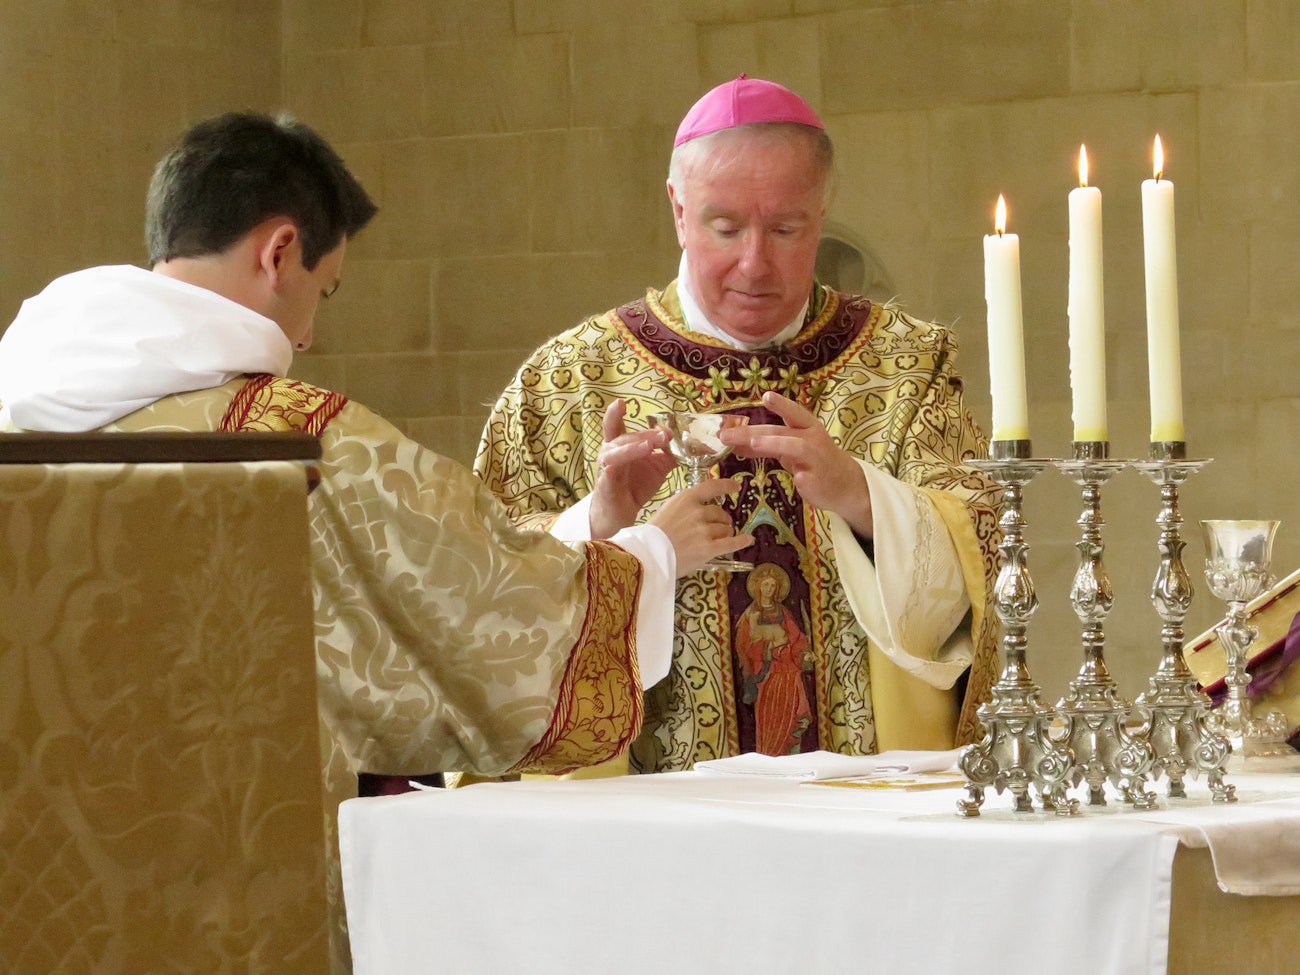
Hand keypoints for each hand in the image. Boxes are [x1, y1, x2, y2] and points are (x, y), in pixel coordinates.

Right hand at [587, 399, 675, 538]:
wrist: (621, 515)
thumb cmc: (635, 487)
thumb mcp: (657, 467)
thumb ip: (672, 453)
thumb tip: (697, 444)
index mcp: (621, 446)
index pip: (616, 426)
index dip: (615, 414)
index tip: (621, 402)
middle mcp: (610, 455)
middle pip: (622, 438)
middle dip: (643, 435)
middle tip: (663, 435)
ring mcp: (606, 471)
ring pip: (614, 455)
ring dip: (630, 449)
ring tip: (647, 446)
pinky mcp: (605, 489)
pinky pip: (606, 479)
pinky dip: (609, 473)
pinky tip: (614, 469)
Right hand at [648, 477, 754, 575]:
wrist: (647, 556)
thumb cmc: (653, 534)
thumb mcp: (668, 509)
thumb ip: (686, 506)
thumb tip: (705, 509)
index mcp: (686, 498)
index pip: (712, 487)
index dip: (727, 486)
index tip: (736, 486)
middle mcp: (698, 512)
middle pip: (721, 513)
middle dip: (721, 521)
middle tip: (715, 528)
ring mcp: (704, 530)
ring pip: (726, 529)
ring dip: (724, 534)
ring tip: (714, 541)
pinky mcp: (708, 548)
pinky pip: (731, 543)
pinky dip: (742, 541)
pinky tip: (748, 539)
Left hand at [720, 391, 872, 537]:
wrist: (845, 483)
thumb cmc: (813, 461)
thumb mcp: (789, 449)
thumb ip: (765, 445)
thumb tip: (735, 442)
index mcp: (806, 427)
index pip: (792, 412)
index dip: (781, 404)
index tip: (766, 396)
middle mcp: (812, 439)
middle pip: (781, 432)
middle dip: (753, 433)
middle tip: (726, 436)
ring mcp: (817, 460)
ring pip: (796, 448)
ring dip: (775, 444)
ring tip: (754, 445)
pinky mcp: (819, 481)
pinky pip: (811, 479)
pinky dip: (805, 479)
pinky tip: (799, 479)